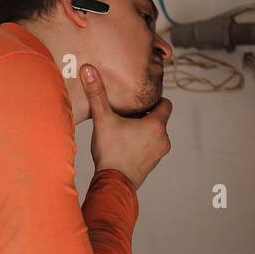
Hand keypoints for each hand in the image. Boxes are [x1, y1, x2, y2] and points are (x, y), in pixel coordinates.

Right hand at [81, 63, 172, 191]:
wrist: (114, 184)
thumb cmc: (111, 152)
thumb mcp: (103, 120)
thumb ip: (97, 94)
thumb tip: (88, 69)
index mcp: (156, 124)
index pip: (166, 104)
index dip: (153, 101)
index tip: (139, 102)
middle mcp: (163, 138)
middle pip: (159, 119)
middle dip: (146, 116)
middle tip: (127, 116)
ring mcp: (160, 152)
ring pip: (156, 134)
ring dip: (144, 131)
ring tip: (124, 131)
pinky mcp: (153, 163)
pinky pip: (151, 147)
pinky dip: (142, 144)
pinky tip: (125, 146)